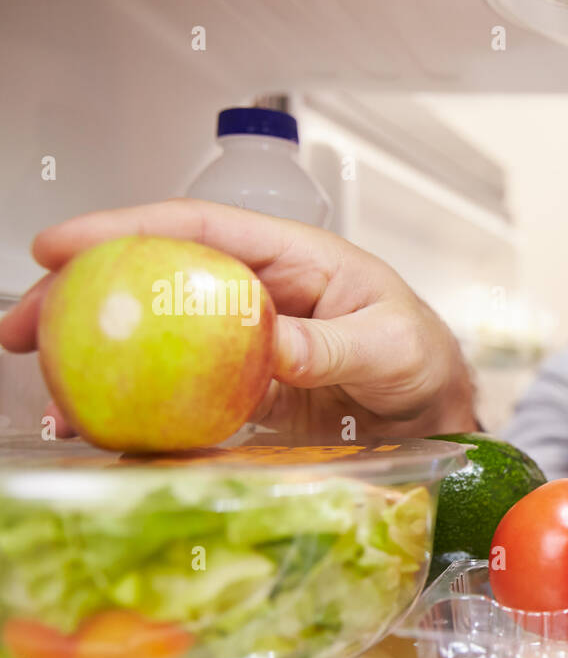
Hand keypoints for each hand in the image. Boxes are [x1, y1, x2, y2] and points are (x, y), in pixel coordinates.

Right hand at [0, 198, 476, 438]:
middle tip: (19, 326)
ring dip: (97, 359)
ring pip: (156, 337)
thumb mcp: (390, 344)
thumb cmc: (422, 356)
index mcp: (290, 258)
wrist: (435, 408)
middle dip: (81, 295)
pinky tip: (104, 428)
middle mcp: (258, 292)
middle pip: (155, 278)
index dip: (124, 229)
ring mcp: (244, 342)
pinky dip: (140, 409)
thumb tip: (269, 343)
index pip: (197, 229)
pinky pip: (180, 391)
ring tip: (49, 392)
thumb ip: (332, 344)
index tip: (59, 246)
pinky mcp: (242, 390)